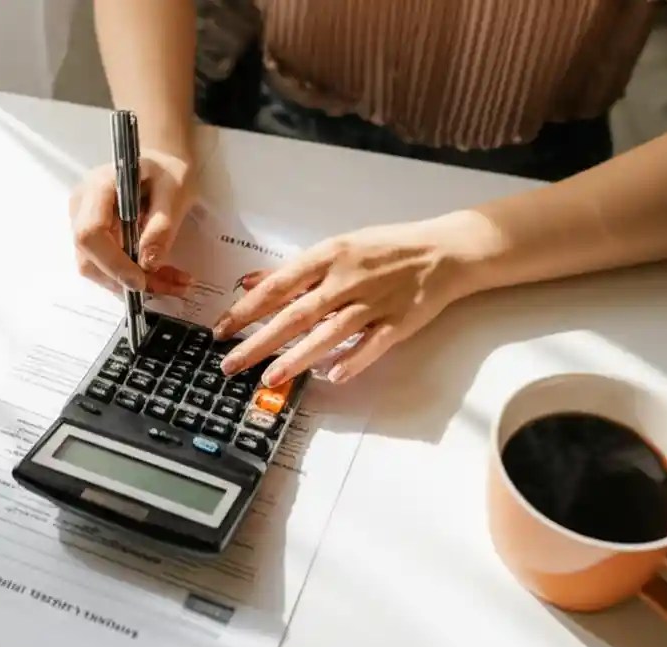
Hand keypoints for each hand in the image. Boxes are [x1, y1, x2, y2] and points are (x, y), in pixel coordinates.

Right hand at [69, 149, 194, 294]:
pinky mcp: (92, 238)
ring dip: (131, 282)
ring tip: (171, 282)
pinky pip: (103, 266)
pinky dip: (131, 277)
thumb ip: (162, 225)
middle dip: (126, 279)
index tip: (141, 280)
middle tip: (169, 285)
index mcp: (98, 186)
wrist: (158, 167)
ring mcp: (82, 223)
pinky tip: (159, 276)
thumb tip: (148, 263)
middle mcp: (81, 206)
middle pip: (88, 256)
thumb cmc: (166, 171)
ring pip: (95, 268)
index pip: (90, 233)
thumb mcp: (175, 191)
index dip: (112, 262)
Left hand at [214, 211, 493, 385]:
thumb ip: (294, 270)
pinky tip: (331, 377)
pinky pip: (372, 346)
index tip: (221, 330)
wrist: (444, 251)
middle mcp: (348, 279)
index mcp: (329, 255)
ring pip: (329, 333)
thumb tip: (250, 282)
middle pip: (296, 314)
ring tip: (269, 378)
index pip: (278, 285)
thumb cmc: (385, 248)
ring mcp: (374, 302)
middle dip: (260, 341)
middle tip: (231, 363)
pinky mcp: (399, 323)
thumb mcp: (337, 248)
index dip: (246, 309)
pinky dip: (352, 360)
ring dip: (297, 357)